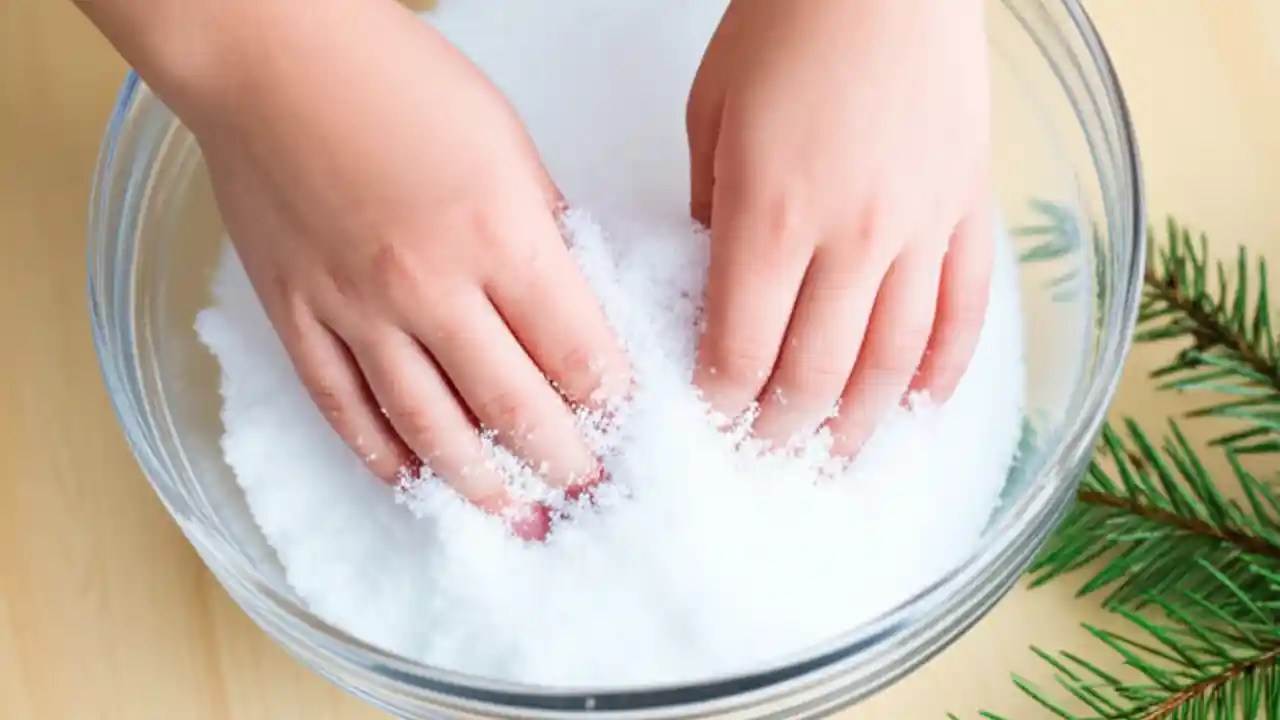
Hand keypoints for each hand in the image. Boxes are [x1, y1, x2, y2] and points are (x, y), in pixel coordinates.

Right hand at [186, 1, 628, 530]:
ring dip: (484, 485)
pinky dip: (384, 457)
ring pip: (432, 431)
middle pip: (517, 409)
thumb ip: (542, 232)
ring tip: (521, 519)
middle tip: (593, 493)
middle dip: (567, 463)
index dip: (614, 404)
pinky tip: (414, 482)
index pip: (579, 355)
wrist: (272, 55)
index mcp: (499, 237)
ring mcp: (357, 311)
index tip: (631, 428)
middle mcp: (431, 288)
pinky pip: (346, 410)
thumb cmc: (396, 79)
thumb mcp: (507, 143)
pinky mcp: (299, 317)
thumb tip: (567, 303)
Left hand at [686, 0, 993, 452]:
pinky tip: (922, 410)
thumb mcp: (710, 116)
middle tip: (762, 461)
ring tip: (836, 464)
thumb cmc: (786, 28)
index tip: (707, 428)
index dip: (720, 403)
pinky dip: (944, 371)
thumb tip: (718, 278)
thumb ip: (711, 210)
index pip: (740, 349)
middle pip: (815, 374)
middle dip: (782, 432)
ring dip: (860, 424)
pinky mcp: (968, 212)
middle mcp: (851, 241)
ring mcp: (920, 231)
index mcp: (771, 218)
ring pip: (892, 362)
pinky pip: (964, 313)